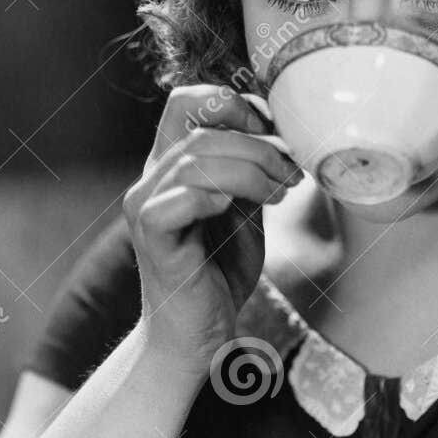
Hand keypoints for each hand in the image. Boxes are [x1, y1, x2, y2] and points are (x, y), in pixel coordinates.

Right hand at [123, 84, 301, 371]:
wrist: (195, 337)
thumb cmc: (218, 272)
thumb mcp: (246, 210)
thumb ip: (254, 171)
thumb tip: (285, 135)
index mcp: (170, 165)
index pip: (185, 101)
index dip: (233, 104)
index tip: (273, 133)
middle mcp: (151, 180)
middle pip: (201, 130)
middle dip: (259, 147)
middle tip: (291, 177)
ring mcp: (146, 209)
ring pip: (196, 161)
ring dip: (251, 173)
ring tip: (279, 196)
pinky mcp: (154, 241)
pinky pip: (178, 201)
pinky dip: (213, 197)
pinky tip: (237, 209)